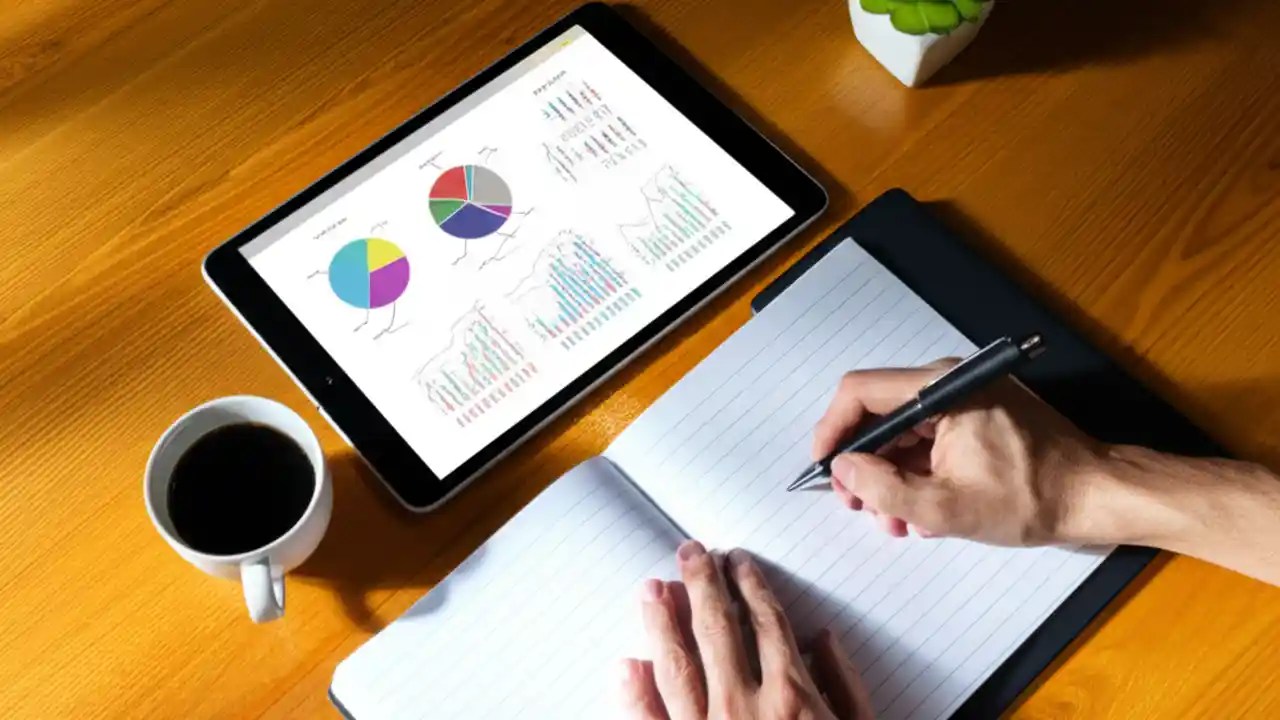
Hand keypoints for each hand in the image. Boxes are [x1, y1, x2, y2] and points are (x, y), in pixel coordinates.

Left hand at [621, 541, 873, 719]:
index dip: (749, 585)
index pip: (766, 622)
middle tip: (688, 552)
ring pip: (676, 665)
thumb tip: (823, 639)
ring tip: (651, 589)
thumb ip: (844, 686)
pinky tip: (625, 664)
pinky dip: (634, 692)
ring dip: (661, 622)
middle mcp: (743, 707)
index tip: (738, 562)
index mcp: (793, 696)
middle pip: (716, 629)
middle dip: (700, 584)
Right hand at [812, 362, 1107, 545]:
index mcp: (942, 388)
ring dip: (888, 475)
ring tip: (894, 520)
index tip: (822, 467)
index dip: (832, 430)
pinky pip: (928, 438)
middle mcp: (950, 382)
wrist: (1097, 496)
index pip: (860, 392)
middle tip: (857, 505)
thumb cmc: (1033, 498)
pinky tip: (920, 511)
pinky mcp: (977, 416)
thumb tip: (843, 469)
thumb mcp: (947, 507)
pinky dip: (915, 472)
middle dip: (861, 463)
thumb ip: (884, 489)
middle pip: (879, 412)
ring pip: (902, 431)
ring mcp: (965, 397)